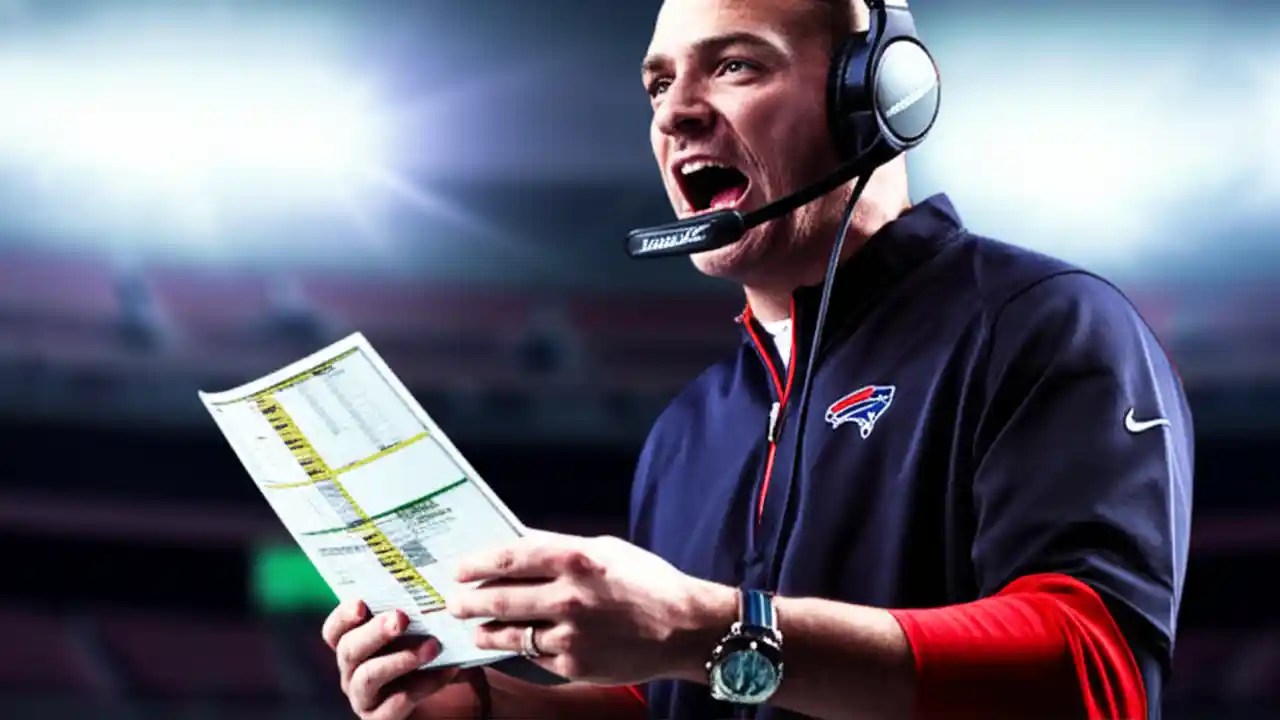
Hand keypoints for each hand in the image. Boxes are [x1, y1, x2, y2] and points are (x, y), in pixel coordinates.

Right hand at [321, 599, 453, 719]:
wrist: (462, 702)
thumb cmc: (442, 659)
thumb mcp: (434, 632)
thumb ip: (424, 613)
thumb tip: (432, 586)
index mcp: (358, 646)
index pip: (335, 631)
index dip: (343, 617)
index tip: (362, 603)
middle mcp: (354, 673)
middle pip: (349, 650)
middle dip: (374, 632)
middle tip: (401, 618)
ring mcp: (366, 700)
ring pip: (367, 677)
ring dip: (400, 659)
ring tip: (432, 646)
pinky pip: (396, 704)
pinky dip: (424, 684)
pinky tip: (448, 671)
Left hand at [448, 530, 733, 684]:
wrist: (685, 629)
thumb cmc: (647, 582)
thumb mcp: (605, 549)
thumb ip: (560, 546)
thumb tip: (518, 540)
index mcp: (576, 559)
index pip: (508, 558)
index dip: (476, 564)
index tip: (459, 569)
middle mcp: (569, 596)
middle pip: (498, 598)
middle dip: (468, 600)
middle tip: (454, 601)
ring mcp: (570, 635)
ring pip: (508, 632)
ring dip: (484, 629)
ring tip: (475, 626)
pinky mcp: (575, 665)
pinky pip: (533, 655)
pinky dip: (518, 648)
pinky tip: (511, 642)